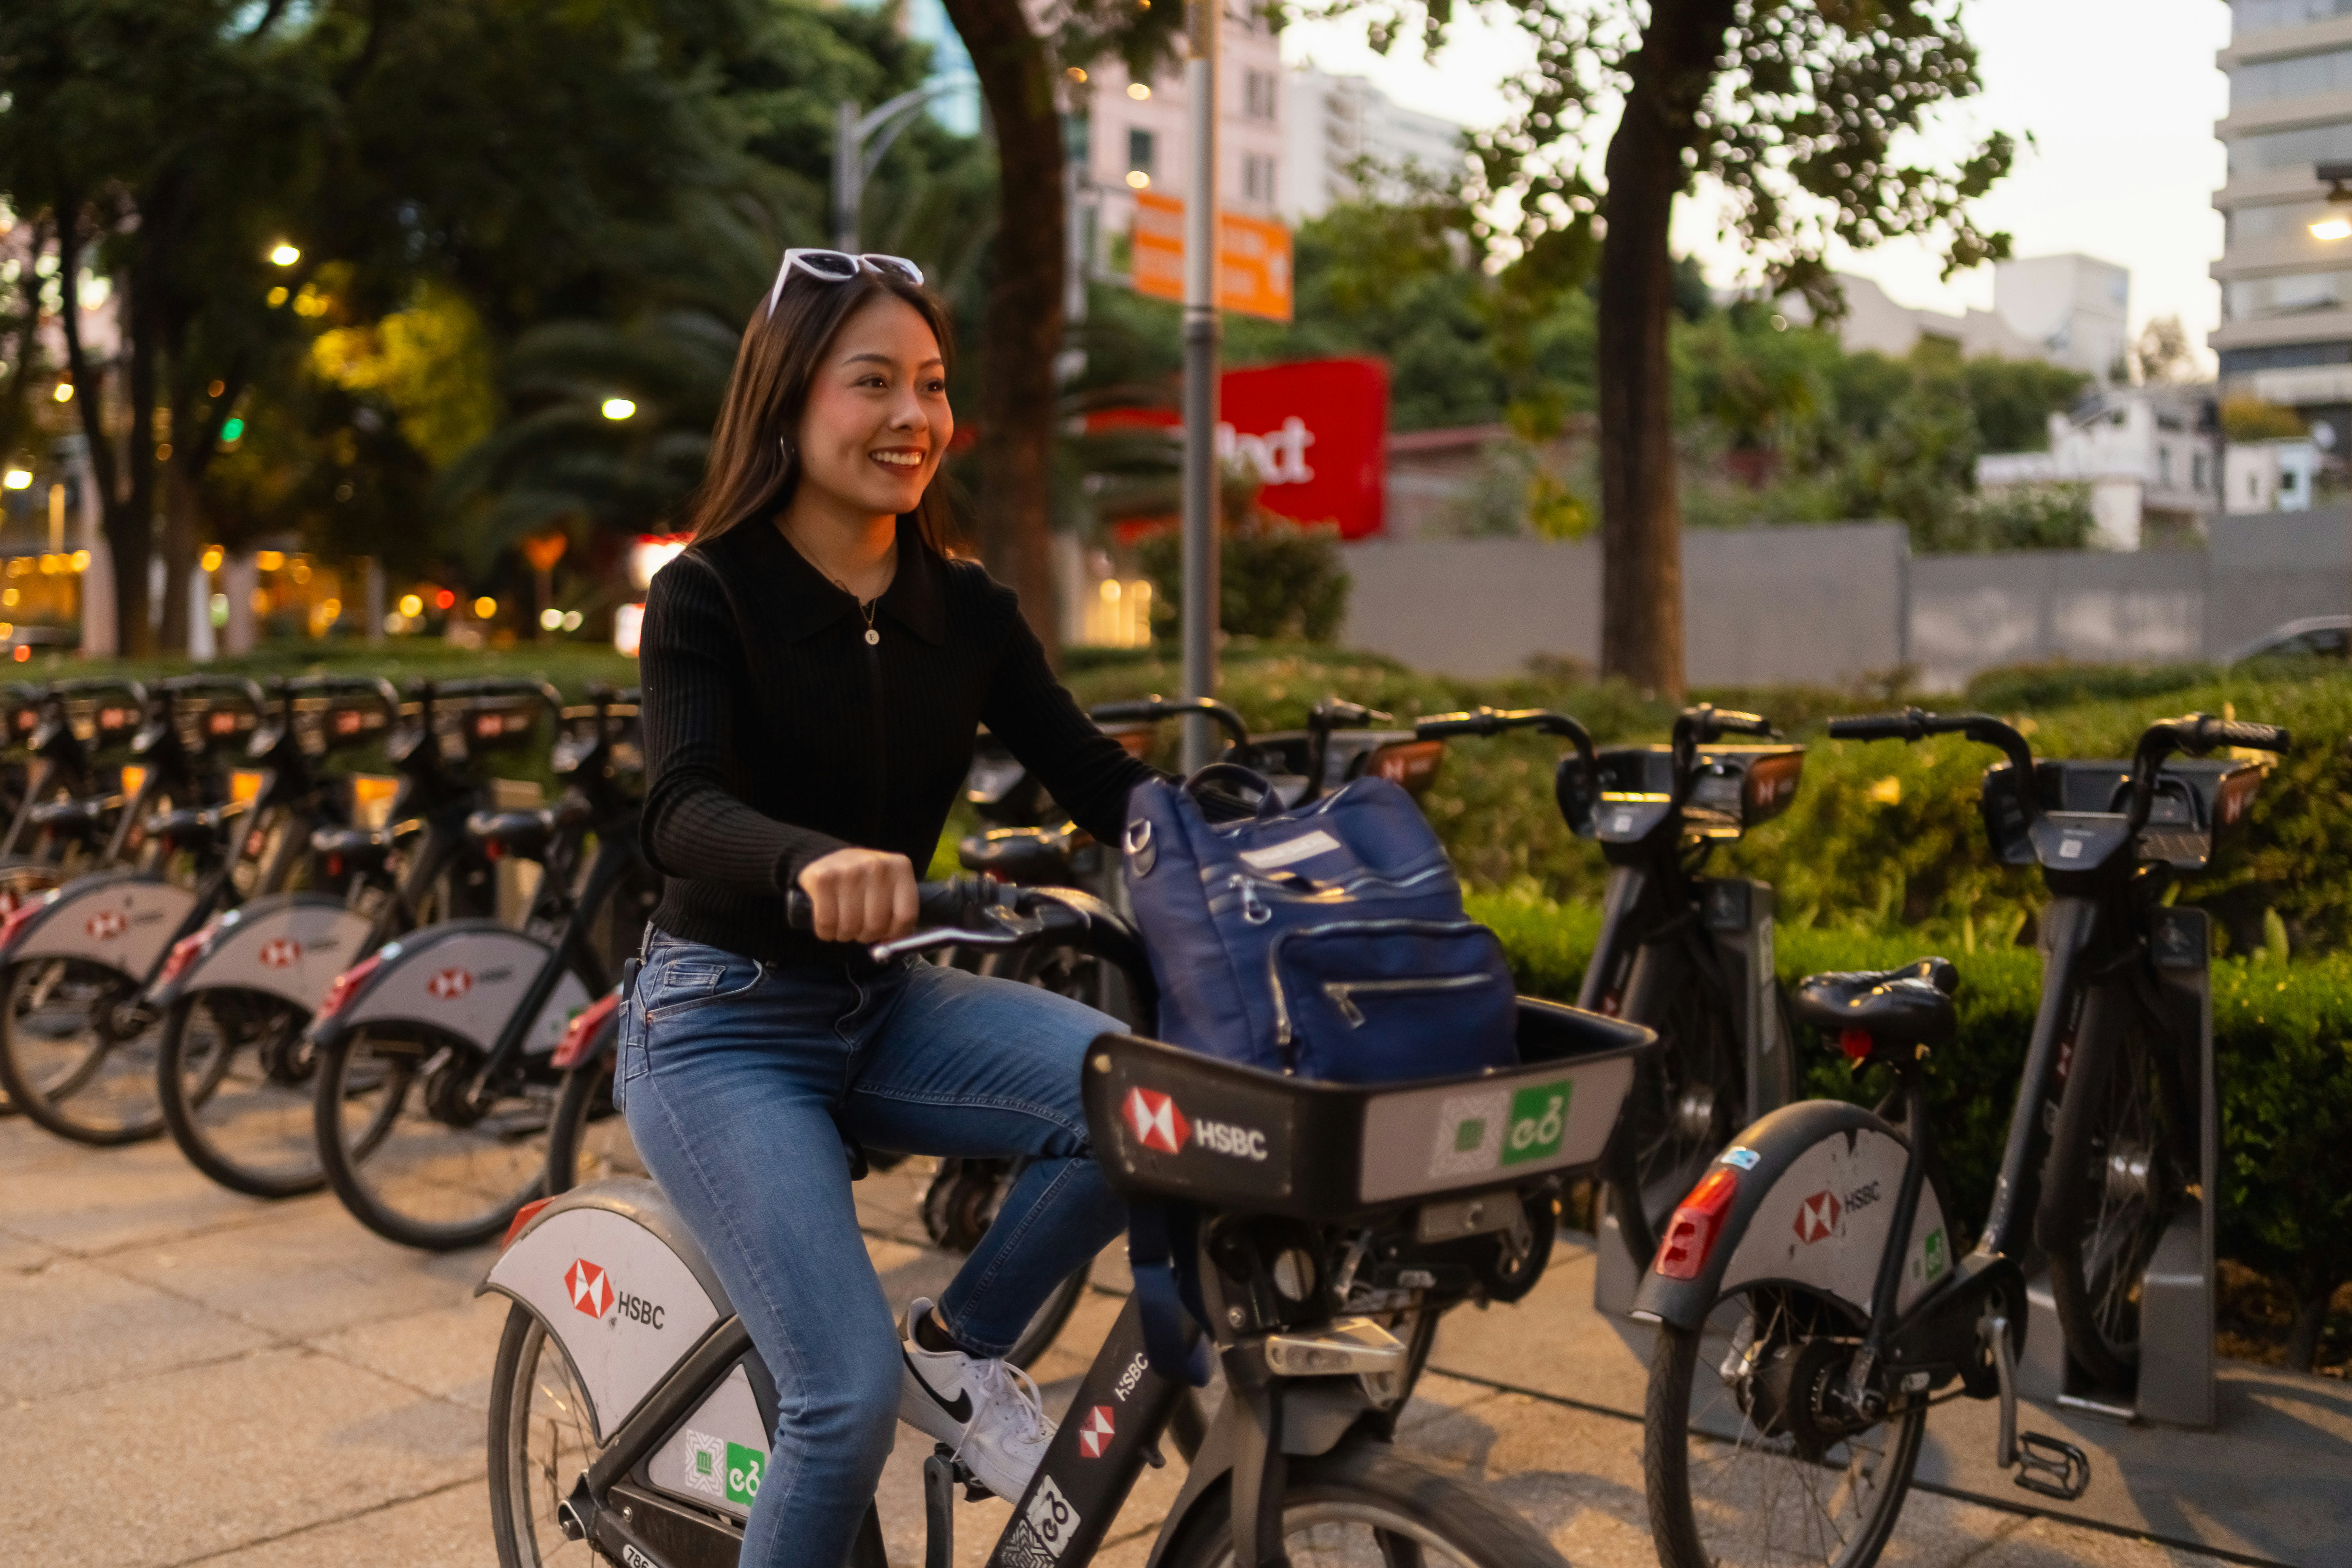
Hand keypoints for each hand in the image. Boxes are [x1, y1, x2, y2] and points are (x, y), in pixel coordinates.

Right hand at [798, 848, 917, 944]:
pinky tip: (828, 924)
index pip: (906, 916)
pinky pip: (827, 924)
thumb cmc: (864, 881)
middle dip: (866, 935)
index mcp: (900, 867)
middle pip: (876, 925)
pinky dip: (826, 932)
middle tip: (859, 927)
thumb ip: (898, 913)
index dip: (895, 934)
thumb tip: (890, 945)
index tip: (885, 934)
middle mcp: (876, 866)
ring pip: (851, 927)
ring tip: (843, 924)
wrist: (829, 860)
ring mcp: (849, 871)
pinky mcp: (823, 879)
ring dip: (845, 935)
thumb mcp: (889, 888)